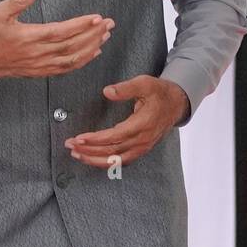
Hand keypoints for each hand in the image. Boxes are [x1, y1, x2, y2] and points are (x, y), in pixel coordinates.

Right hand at [0, 0, 113, 81]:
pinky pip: (66, 68)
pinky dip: (82, 61)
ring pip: (72, 58)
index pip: (62, 31)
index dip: (81, 25)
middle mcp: (37, 53)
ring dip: (91, 47)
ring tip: (104, 36)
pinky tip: (92, 52)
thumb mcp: (0, 11)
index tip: (96, 18)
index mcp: (29, 37)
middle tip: (108, 24)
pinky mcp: (41, 71)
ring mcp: (40, 65)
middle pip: (72, 45)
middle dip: (93, 34)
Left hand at [64, 75, 187, 168]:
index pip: (115, 136)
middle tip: (70, 146)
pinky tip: (92, 159)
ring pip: (116, 160)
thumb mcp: (145, 83)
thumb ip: (126, 88)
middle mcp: (143, 140)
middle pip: (112, 151)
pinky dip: (105, 162)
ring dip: (94, 159)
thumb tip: (107, 91)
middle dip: (89, 150)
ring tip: (76, 155)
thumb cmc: (159, 92)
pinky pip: (121, 161)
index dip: (96, 139)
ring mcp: (142, 147)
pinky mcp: (141, 149)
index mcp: (143, 124)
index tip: (79, 138)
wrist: (176, 103)